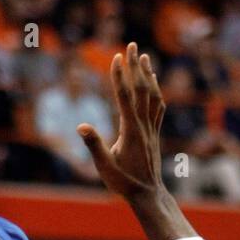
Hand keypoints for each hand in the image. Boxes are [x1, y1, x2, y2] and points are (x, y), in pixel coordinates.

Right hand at [77, 42, 165, 198]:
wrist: (148, 194)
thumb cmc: (123, 182)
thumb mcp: (105, 167)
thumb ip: (94, 145)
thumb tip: (81, 126)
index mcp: (130, 131)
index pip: (125, 97)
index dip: (120, 76)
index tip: (116, 57)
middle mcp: (144, 126)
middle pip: (141, 89)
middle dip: (135, 66)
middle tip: (131, 45)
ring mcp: (151, 128)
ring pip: (152, 95)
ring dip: (148, 74)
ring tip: (144, 56)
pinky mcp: (154, 133)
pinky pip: (158, 106)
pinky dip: (155, 90)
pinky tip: (153, 82)